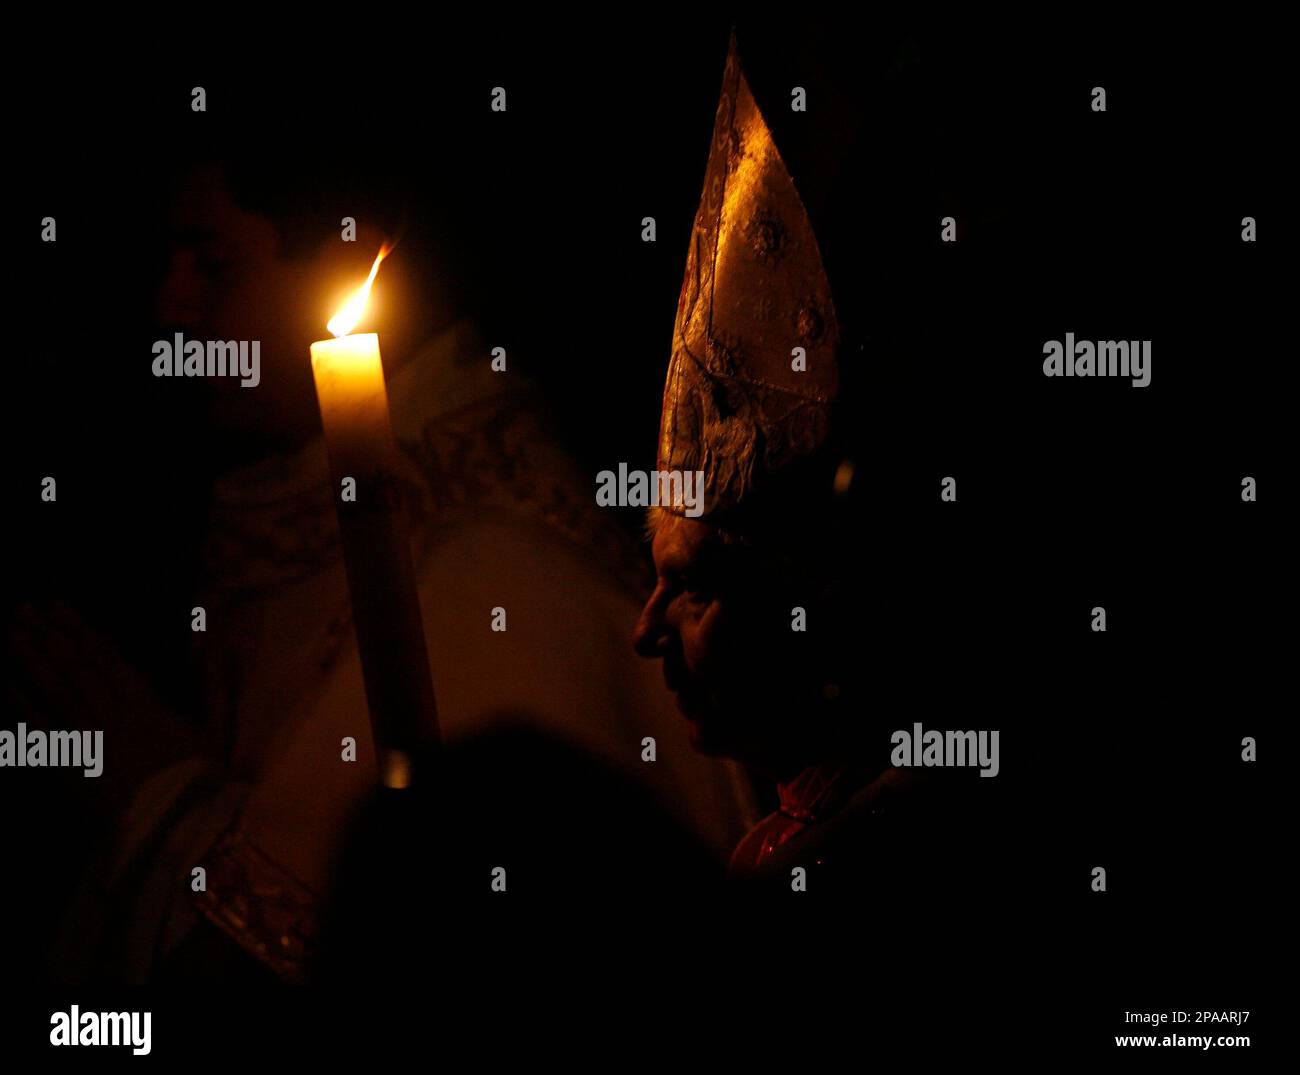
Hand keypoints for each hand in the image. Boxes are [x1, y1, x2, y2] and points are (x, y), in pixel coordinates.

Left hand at [6, 602, 203, 815]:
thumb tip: (212, 641)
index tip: (59, 608)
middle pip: (74, 668)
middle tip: (23, 611)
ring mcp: (87, 739)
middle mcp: (110, 713)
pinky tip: (6, 684)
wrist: (178, 823)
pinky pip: (41, 730)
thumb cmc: (201, 778)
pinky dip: (22, 705)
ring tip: (11, 635)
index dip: (81, 631)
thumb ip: (212, 683)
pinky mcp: (70, 765)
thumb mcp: (214, 727)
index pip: (106, 658)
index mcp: (145, 703)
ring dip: (30, 662)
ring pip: (54, 691)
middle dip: (48, 638)